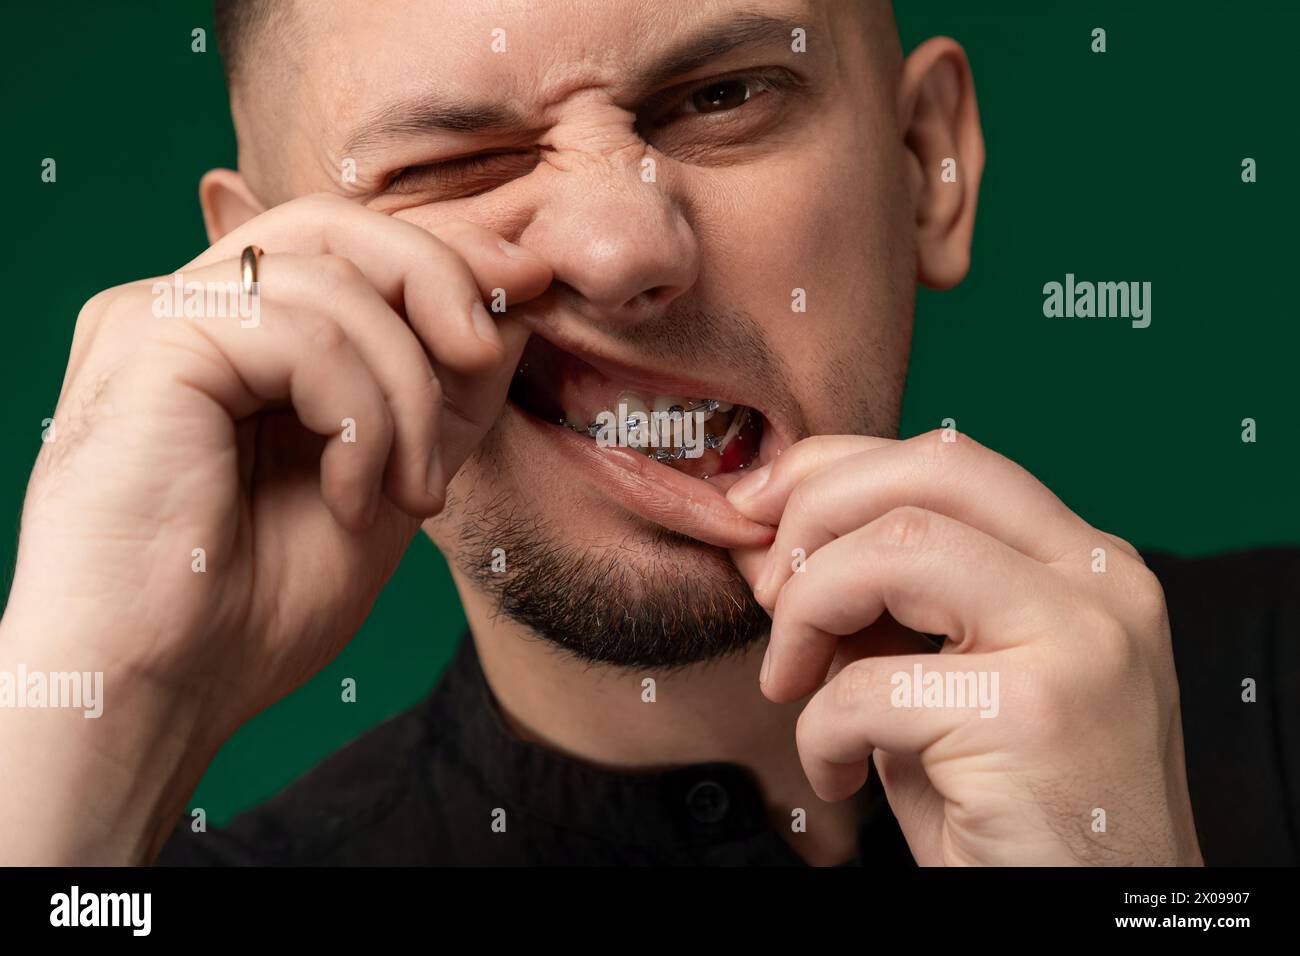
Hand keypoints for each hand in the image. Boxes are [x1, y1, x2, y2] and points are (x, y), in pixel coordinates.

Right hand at [4, 192, 550, 735]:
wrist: (162, 692)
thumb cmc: (256, 604)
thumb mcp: (387, 478)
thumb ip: (439, 389)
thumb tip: (512, 299)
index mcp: (237, 336)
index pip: (348, 247)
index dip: (445, 257)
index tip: (527, 286)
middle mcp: (190, 310)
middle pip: (336, 225)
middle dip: (439, 279)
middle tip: (485, 353)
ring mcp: (158, 318)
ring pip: (333, 283)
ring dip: (405, 395)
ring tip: (411, 494)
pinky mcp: (144, 341)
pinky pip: (299, 332)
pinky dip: (355, 415)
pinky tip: (349, 496)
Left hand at [726, 430, 1202, 865]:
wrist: (1086, 920)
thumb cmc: (1004, 804)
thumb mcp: (942, 677)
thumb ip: (885, 600)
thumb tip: (772, 536)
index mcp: (1082, 563)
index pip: (948, 461)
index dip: (833, 469)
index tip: (756, 507)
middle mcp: (1099, 584)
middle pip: (930, 470)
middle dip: (813, 511)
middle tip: (766, 586)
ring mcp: (1079, 642)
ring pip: (896, 548)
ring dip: (807, 610)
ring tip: (790, 681)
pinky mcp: (1035, 717)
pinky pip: (868, 686)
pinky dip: (818, 731)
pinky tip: (835, 771)